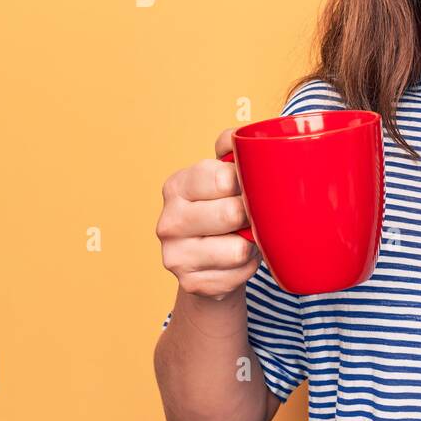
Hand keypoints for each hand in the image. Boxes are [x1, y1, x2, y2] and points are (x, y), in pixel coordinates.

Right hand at [155, 127, 262, 301]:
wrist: (209, 259)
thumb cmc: (222, 207)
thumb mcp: (224, 174)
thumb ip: (233, 148)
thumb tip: (241, 137)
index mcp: (177, 186)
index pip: (224, 178)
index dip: (247, 182)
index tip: (248, 186)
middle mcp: (168, 220)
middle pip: (232, 213)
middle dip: (252, 215)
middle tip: (251, 215)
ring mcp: (175, 256)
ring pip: (238, 249)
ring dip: (252, 244)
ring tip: (244, 238)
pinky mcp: (191, 284)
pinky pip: (239, 275)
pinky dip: (247, 268)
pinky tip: (238, 260)